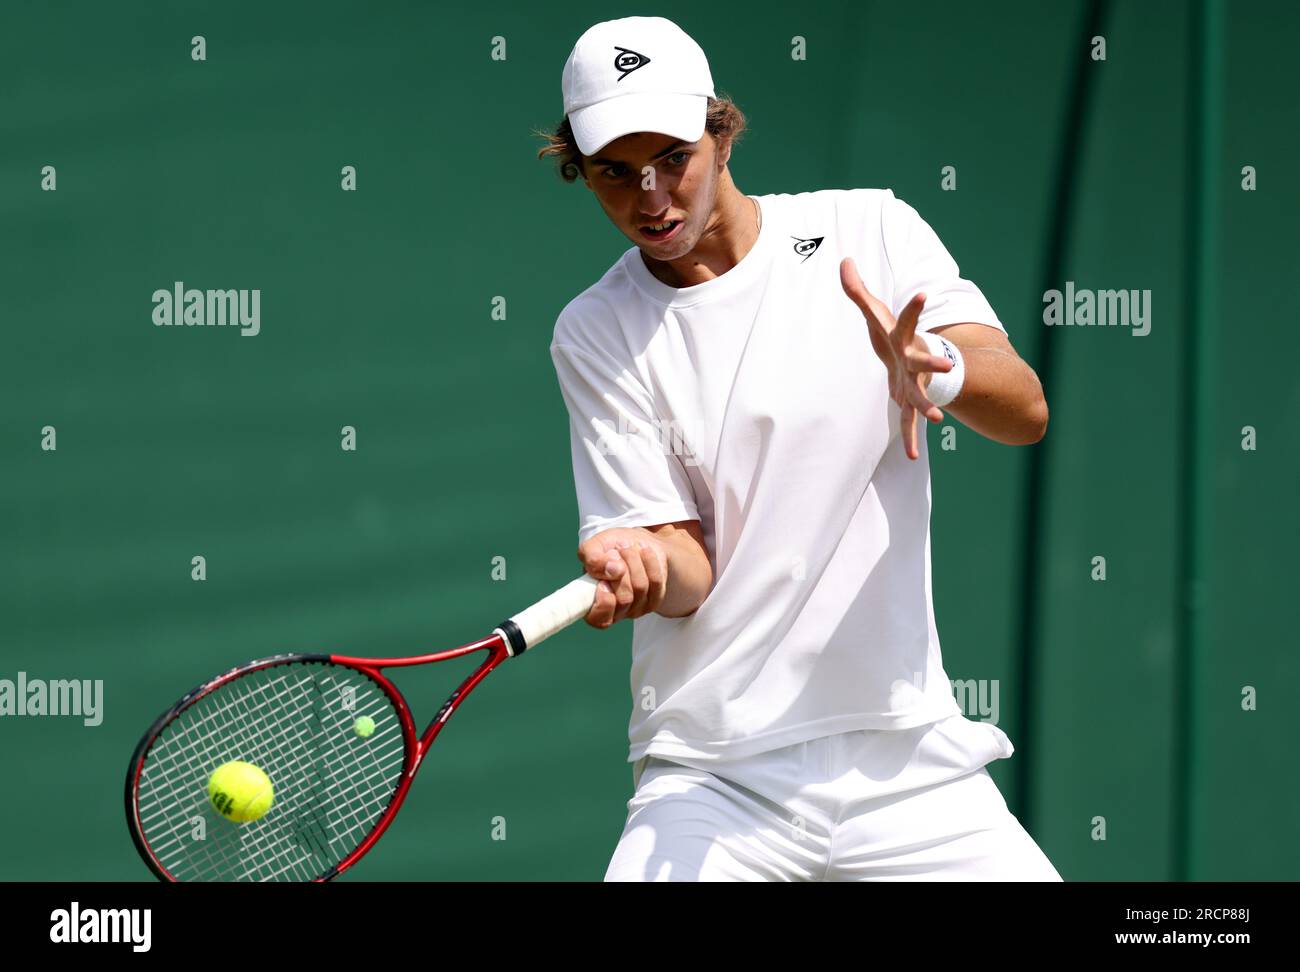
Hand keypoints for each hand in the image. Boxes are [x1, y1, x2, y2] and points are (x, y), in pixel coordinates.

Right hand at [577, 527, 668, 628]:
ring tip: (627, 547)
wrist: (634, 543)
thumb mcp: (593, 547)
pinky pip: (656, 582)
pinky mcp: (653, 601)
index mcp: (591, 604)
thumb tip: (611, 569)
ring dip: (634, 560)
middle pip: (624, 598)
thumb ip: (593, 559)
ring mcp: (635, 609)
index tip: (603, 581)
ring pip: (640, 588)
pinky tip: (644, 551)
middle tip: (616, 550)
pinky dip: (649, 561)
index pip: (596, 619)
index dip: (603, 601)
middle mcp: (613, 612)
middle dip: (622, 568)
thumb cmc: (608, 548)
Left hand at [840, 257, 953, 459]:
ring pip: (922, 397)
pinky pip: (909, 423)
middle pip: (924, 363)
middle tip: (948, 365)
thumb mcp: (876, 314)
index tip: (923, 294)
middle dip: (936, 365)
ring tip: (937, 419)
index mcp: (903, 338)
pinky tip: (912, 457)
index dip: (913, 308)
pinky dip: (910, 439)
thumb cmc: (894, 337)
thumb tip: (843, 260)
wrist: (916, 363)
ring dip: (927, 408)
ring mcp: (915, 383)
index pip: (906, 320)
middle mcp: (913, 361)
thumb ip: (858, 290)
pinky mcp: (910, 402)